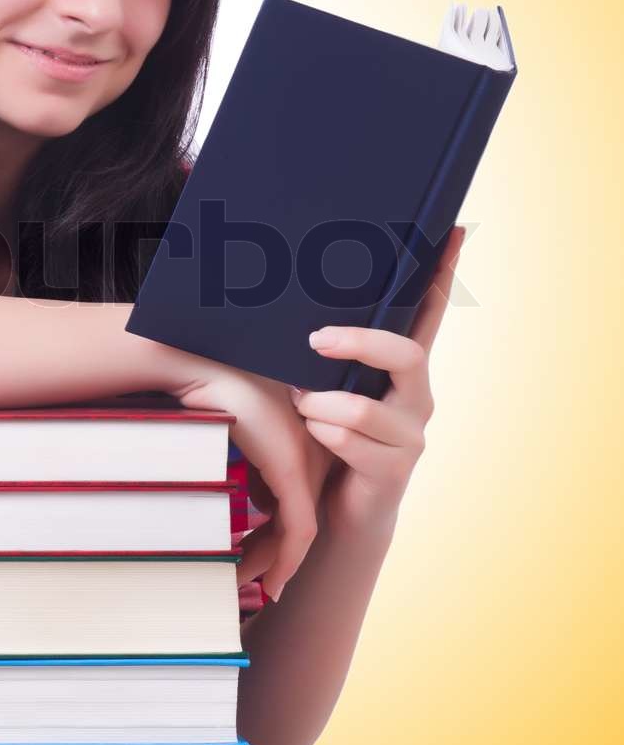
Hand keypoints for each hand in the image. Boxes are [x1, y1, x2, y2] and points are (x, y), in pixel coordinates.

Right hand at [168, 359, 320, 604]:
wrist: (208, 368)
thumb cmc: (211, 393)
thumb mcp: (231, 433)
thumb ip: (245, 462)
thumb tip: (243, 494)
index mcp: (294, 442)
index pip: (293, 499)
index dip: (276, 535)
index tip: (257, 562)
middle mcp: (306, 454)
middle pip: (296, 520)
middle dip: (271, 555)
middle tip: (248, 580)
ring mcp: (303, 464)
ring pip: (298, 531)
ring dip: (274, 562)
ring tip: (247, 583)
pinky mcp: (294, 473)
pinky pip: (298, 530)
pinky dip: (286, 559)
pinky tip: (272, 582)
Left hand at [239, 225, 465, 594]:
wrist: (338, 514)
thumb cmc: (325, 439)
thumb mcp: (326, 386)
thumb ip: (324, 354)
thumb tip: (289, 306)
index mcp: (402, 369)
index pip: (429, 313)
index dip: (441, 273)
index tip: (455, 230)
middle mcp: (417, 397)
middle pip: (408, 354)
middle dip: (359, 343)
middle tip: (315, 339)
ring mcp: (410, 435)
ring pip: (364, 408)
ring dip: (319, 405)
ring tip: (299, 407)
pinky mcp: (394, 470)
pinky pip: (351, 442)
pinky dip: (321, 434)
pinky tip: (310, 436)